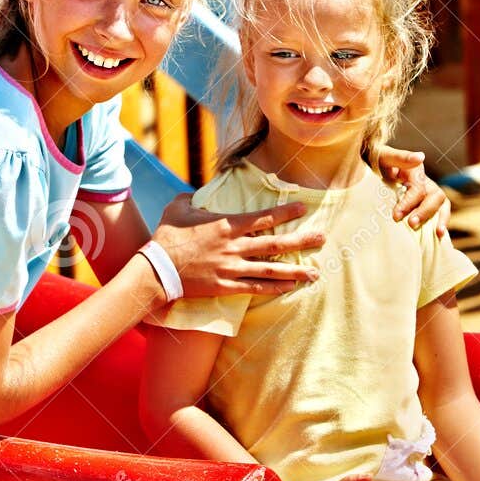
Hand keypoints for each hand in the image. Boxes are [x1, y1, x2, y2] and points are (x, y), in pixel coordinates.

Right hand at [151, 194, 324, 299]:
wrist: (157, 270)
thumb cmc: (167, 236)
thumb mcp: (178, 208)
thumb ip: (191, 198)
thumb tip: (195, 192)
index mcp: (226, 225)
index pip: (263, 218)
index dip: (285, 213)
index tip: (303, 209)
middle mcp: (234, 247)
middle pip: (275, 244)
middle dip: (301, 241)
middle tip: (322, 239)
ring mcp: (231, 268)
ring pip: (270, 269)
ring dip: (294, 271)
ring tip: (315, 272)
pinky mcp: (225, 286)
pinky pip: (254, 288)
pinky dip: (273, 288)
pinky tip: (289, 288)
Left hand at [371, 146, 450, 230]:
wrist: (371, 168)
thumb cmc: (376, 162)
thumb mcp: (384, 156)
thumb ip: (400, 157)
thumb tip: (420, 157)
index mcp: (414, 169)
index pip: (418, 187)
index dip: (409, 202)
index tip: (396, 216)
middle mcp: (424, 180)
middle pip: (434, 195)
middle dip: (424, 212)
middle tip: (411, 224)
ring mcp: (428, 191)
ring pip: (441, 203)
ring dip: (439, 218)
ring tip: (437, 233)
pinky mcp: (427, 202)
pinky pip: (441, 211)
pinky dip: (442, 222)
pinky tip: (440, 235)